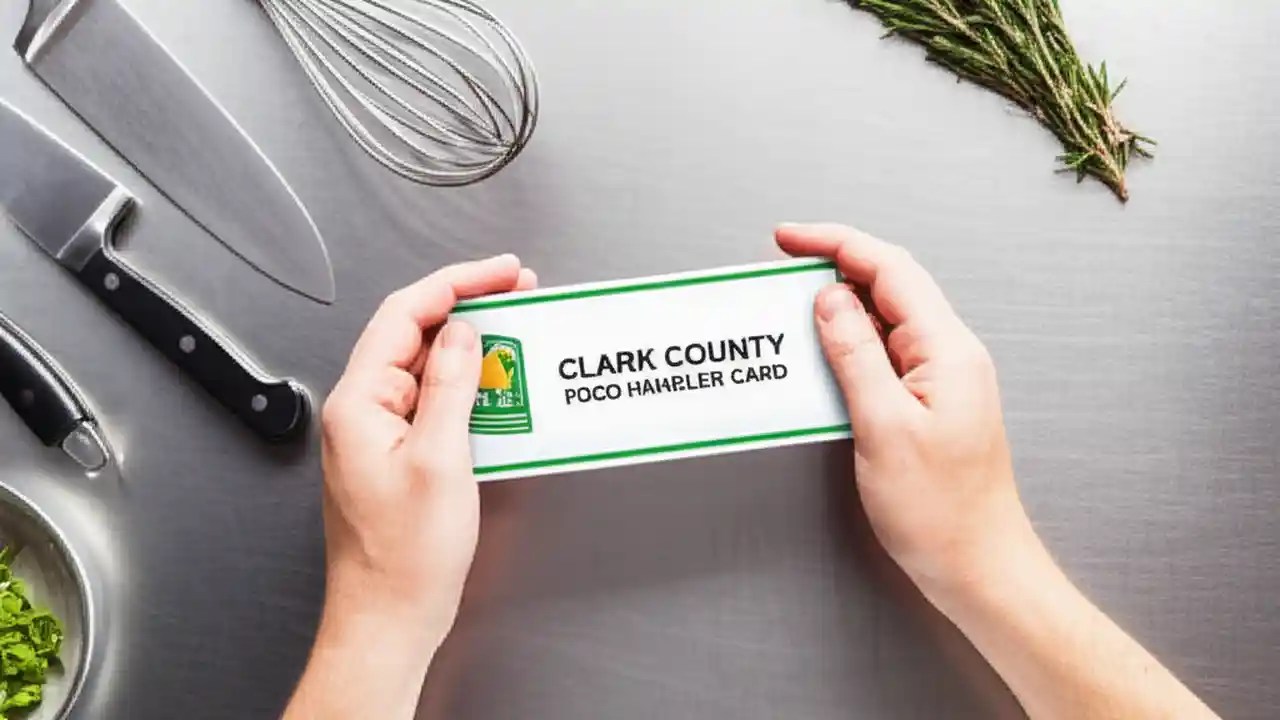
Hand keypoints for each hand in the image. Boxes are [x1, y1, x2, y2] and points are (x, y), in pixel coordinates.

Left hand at [320, 254, 535, 642]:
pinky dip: (470, 388)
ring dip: (474, 348)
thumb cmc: (402, 561)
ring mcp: (379, 433)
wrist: (388, 620)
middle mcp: (362, 412)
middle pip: (415, 334)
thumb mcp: (441, 461)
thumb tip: (463, 334)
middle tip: (519, 292)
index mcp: (358, 404)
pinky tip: (502, 389)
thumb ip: (453, 387)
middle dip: (469, 307)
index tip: (500, 272)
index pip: (405, 315)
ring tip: (520, 335)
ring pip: (428, 368)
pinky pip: (435, 403)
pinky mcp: (399, 454)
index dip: (457, 283)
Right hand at [777, 223, 1030, 599]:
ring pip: (884, 319)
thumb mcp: (883, 427)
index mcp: (948, 350)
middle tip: (781, 269)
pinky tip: (821, 357)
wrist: (977, 565)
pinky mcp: (929, 401)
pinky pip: (885, 354)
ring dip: (837, 309)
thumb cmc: (940, 511)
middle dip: (833, 267)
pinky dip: (849, 344)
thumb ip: (854, 355)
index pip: (889, 269)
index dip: (835, 243)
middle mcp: (950, 354)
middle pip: (888, 285)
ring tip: (791, 314)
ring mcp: (941, 377)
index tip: (788, 238)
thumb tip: (829, 300)